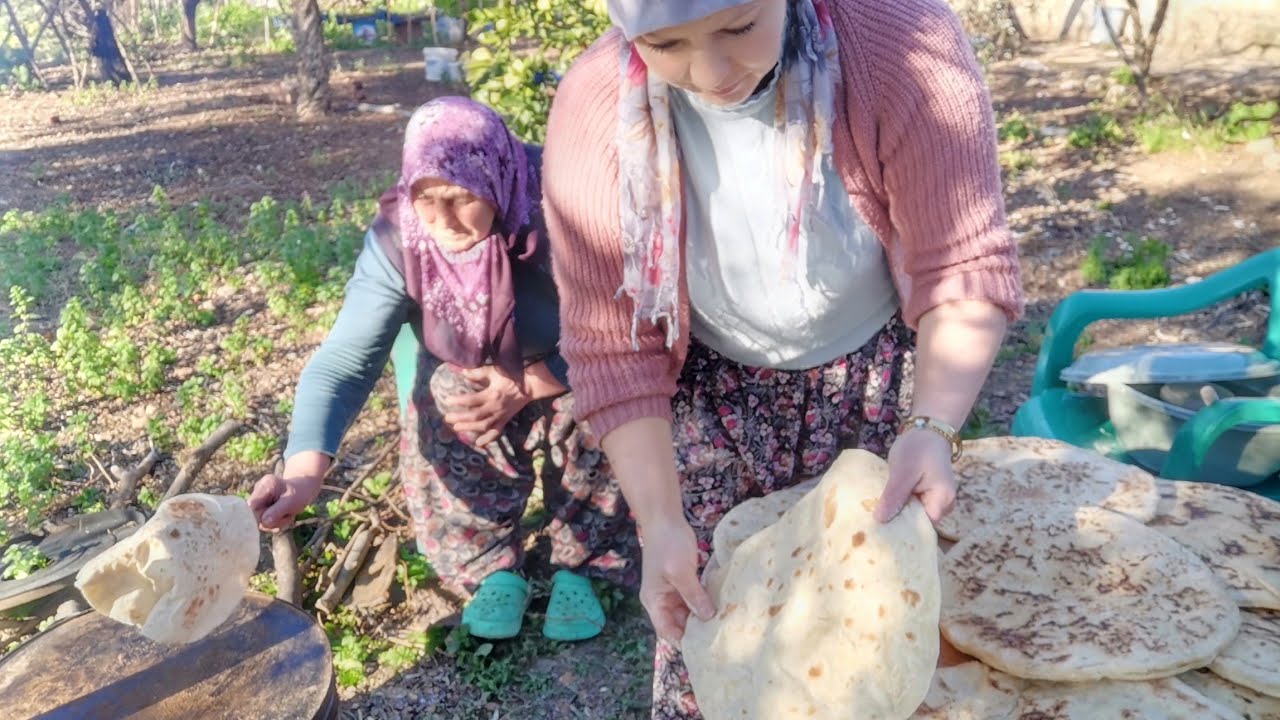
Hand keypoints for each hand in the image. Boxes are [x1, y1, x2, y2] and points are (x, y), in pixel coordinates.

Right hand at [249, 472, 322, 529]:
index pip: (252, 504)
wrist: (302, 490)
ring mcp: (258, 501)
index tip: (271, 520)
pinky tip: (284, 516)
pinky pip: (265, 523)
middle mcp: (258, 492)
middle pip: (256, 516)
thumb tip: (264, 522)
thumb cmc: (298, 493)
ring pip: (261, 522)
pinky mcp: (261, 510)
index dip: (258, 516)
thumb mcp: (291, 502)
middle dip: (272, 520)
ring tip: (287, 514)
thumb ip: (277, 511)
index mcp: (265, 485)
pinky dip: (276, 523)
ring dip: (276, 523)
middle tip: (287, 515)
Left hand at [442, 366, 530, 446]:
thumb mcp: (494, 371)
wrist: (529, 385)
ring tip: (456, 428)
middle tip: (447, 418)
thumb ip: (478, 373)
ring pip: (484, 426)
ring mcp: (501, 415)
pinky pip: (496, 432)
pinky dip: (488, 439)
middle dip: (460, 418)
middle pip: (475, 416)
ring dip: (470, 429)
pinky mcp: (505, 420)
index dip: (458, 401)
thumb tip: (463, 373)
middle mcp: (495, 407)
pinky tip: (479, 443)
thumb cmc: (511, 376)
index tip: (447, 401)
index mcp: (492, 394)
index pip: (471, 400)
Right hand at [637, 517, 715, 644]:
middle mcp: (662, 600)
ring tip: (724, 624)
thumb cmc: (667, 545)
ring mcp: (673, 591)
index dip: (684, 640)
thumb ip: (693, 595)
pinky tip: (722, 607)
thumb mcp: (680, 572)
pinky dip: (706, 603)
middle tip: (721, 636)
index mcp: (654, 601)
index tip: (707, 646)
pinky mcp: (684, 581)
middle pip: (679, 624)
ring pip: (689, 612)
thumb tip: (708, 618)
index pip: (667, 630)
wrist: (665, 518)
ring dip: (703, 616)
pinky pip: (695, 599)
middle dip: (697, 630)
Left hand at [875, 429, 956, 523]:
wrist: (928, 430)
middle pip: (920, 523)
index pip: (923, 527)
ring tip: (878, 514)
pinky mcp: (930, 494)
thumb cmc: (918, 448)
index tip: (882, 531)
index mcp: (942, 501)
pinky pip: (915, 505)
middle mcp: (945, 505)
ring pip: (916, 514)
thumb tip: (880, 521)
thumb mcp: (902, 472)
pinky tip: (887, 503)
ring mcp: (938, 500)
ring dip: (900, 513)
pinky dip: (902, 504)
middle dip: (899, 522)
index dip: (903, 529)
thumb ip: (894, 498)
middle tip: (874, 523)